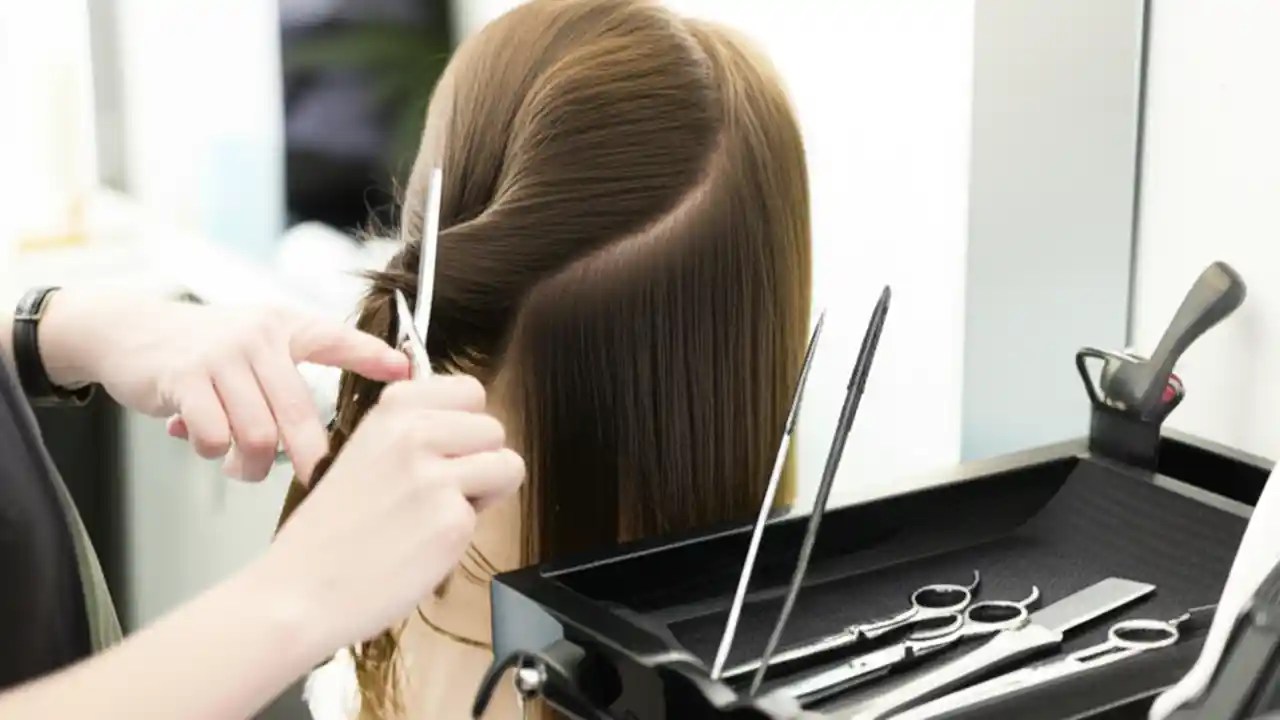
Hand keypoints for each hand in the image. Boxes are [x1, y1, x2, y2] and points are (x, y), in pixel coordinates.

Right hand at [38, 289, 409, 481]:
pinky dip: (214, 452)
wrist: (131, 331)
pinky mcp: (183, 378)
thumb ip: (299, 367)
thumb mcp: (261, 340)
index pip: (337, 339)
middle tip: (316, 480)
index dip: (374, 356)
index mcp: (285, 327)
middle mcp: (258, 337)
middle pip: (299, 412)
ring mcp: (220, 356)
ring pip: (257, 434)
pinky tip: (206, 443)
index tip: (410, 374)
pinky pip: (215, 437)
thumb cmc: (207, 348)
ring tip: (244, 465)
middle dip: (312, 456)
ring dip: (251, 463)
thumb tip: (352, 402)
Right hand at [252, 375, 524, 652]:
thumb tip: (468, 429)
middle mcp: (416, 432)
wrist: (300, 589)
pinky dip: (464, 532)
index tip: (444, 449)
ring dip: (486, 492)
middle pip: (494, 429)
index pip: (471, 391)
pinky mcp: (452, 519)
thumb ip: (416, 432)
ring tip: (437, 514)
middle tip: (437, 492)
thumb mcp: (366, 451)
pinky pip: (489, 515)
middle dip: (479, 461)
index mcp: (394, 408)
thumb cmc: (332, 530)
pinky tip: (425, 543)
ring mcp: (436, 474)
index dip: (466, 425)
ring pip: (509, 466)